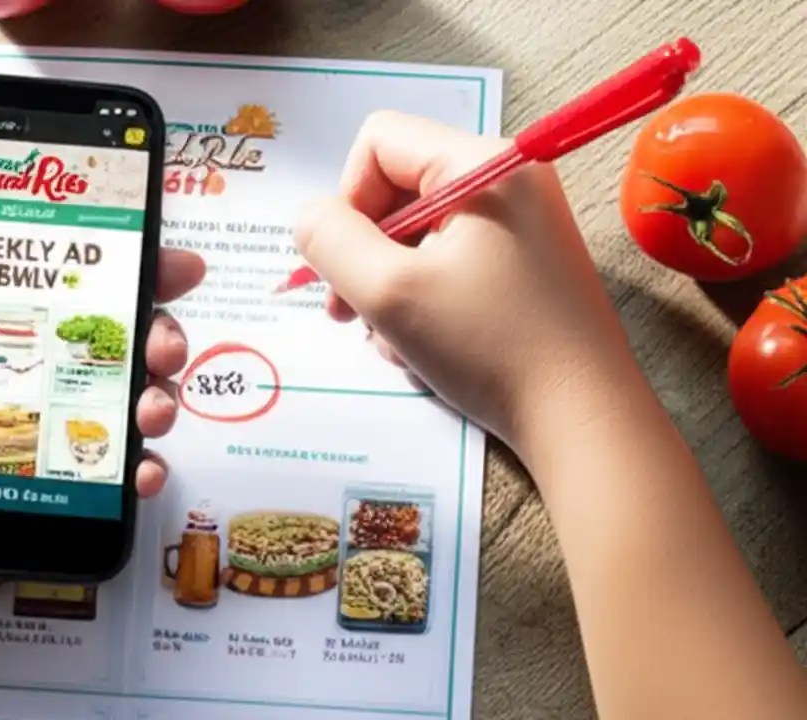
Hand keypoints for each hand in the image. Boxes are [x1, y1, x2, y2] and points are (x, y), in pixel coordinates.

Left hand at [0, 158, 204, 664]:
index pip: (46, 284)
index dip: (110, 264)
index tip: (159, 251)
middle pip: (96, 343)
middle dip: (150, 332)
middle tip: (164, 342)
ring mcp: (17, 444)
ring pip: (110, 406)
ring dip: (153, 396)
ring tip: (156, 405)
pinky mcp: (28, 502)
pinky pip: (98, 478)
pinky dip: (135, 470)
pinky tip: (142, 468)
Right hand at [294, 112, 634, 452]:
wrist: (581, 419)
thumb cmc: (492, 348)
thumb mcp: (389, 292)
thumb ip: (330, 241)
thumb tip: (309, 216)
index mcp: (482, 164)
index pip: (380, 141)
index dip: (346, 199)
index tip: (345, 264)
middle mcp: (507, 181)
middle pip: (396, 189)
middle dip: (363, 253)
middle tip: (349, 314)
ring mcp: (519, 225)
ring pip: (415, 235)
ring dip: (389, 288)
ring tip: (398, 341)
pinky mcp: (521, 267)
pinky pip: (446, 263)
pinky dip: (423, 303)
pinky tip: (427, 349)